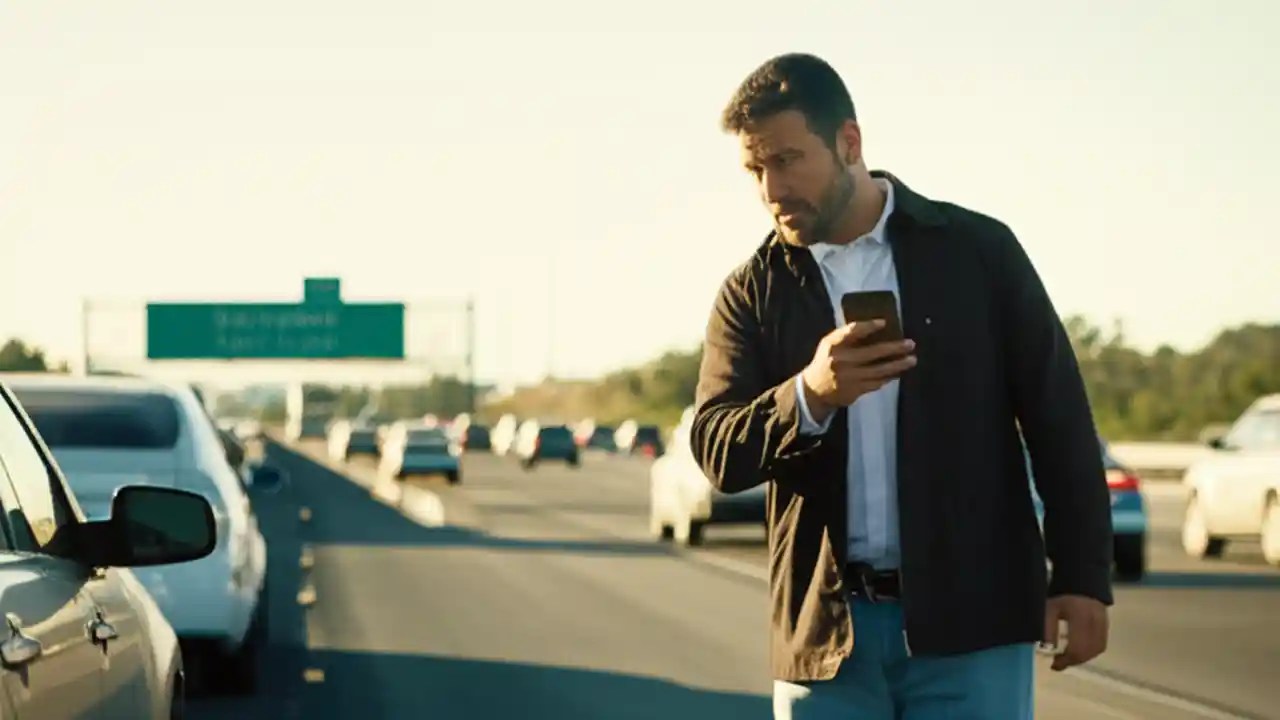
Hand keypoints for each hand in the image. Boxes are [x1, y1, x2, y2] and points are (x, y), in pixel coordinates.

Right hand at [800, 320, 915, 422]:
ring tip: (911, 360)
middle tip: (910, 344)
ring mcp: (849, 377)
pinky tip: (898, 372)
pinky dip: (889, 377)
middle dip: (894, 348)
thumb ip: (847, 337)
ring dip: (898, 365)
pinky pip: (877, 382)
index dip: (869, 326)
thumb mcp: (829, 345)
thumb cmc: (826, 362)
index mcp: (833, 345)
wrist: (814, 390)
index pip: (852, 331)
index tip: (884, 322)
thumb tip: (878, 328)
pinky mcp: (855, 390)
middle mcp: (841, 360)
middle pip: (873, 352)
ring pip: (879, 370)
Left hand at [1042, 595, 1108, 670]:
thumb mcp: (1049, 609)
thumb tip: (1046, 650)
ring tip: (1067, 658)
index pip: (1077, 647)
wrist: (1080, 585)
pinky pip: (1101, 645)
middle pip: (1087, 651)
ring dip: (1081, 658)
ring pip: (1096, 650)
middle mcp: (1095, 621)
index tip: (1053, 664)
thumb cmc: (1061, 598)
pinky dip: (1090, 653)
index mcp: (1079, 616)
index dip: (1066, 660)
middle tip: (1059, 663)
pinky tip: (1079, 652)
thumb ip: (1047, 628)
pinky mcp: (1107, 626)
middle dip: (1072, 661)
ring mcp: (1103, 624)